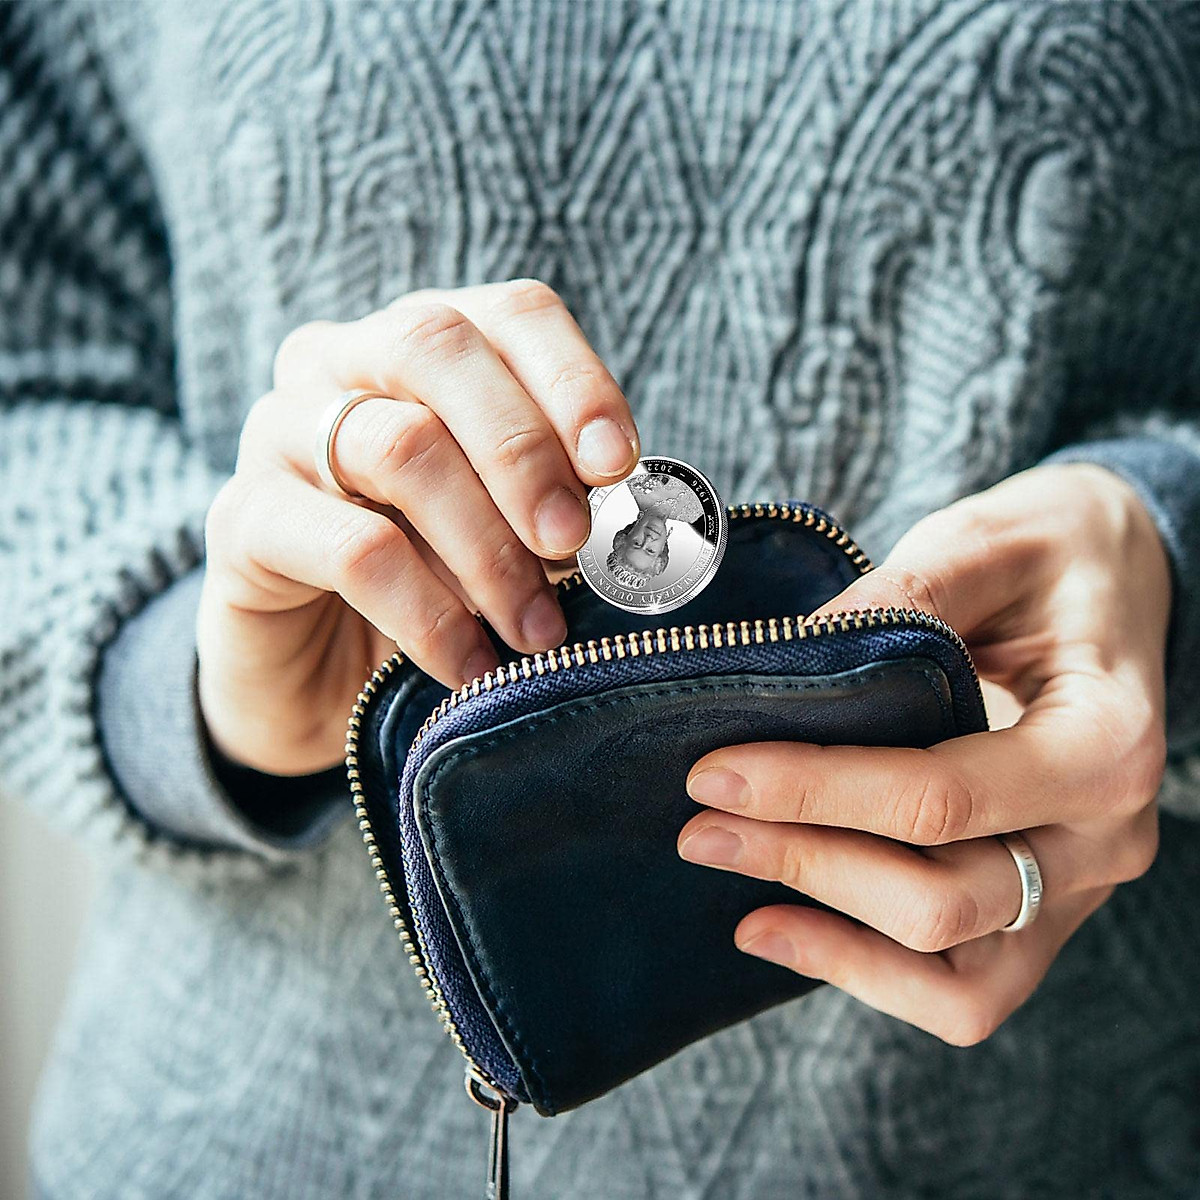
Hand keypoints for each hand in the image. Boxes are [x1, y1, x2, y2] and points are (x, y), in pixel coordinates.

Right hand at [198, 279, 639, 774]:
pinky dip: (427, 613)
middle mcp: (342, 361)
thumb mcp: (509, 533)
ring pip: (399, 446)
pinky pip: (350, 549)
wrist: (320, 677)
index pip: (512, 313)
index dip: (575, 379)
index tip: (620, 465)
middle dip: (525, 451)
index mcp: (426, 346)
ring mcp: (278, 431)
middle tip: (574, 543)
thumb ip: (563, 505)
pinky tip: (469, 666)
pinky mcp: (241, 519)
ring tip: (535, 630)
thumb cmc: (435, 584)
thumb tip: (637, 517)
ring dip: (488, 548)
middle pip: (440, 346)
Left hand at [677, 464, 1170, 1044]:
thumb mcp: (986, 544)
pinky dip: (866, 970)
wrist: (1118, 580)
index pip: (943, 798)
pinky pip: (963, 989)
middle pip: (941, 900)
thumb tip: (784, 660)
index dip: (816, 792)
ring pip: (954, 975)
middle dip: (803, 861)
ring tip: (728, 870)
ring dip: (826, 930)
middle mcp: (1104, 837)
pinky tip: (776, 925)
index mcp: (1106, 742)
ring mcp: (1077, 888)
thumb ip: (901, 598)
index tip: (715, 774)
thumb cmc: (1055, 556)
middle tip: (700, 822)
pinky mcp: (1042, 910)